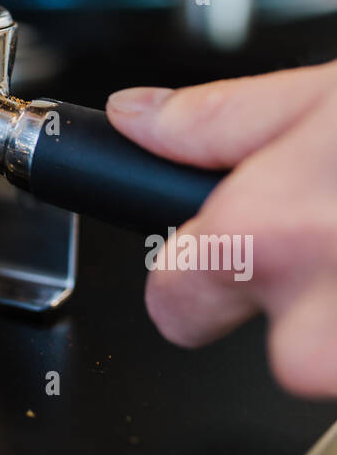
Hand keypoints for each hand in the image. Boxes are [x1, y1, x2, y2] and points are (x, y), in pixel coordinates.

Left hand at [107, 62, 336, 396]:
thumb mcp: (331, 98)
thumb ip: (221, 119)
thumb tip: (137, 118)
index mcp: (270, 238)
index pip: (172, 304)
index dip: (196, 275)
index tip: (218, 256)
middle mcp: (318, 323)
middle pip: (277, 351)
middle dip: (307, 305)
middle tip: (336, 239)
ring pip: (335, 356)